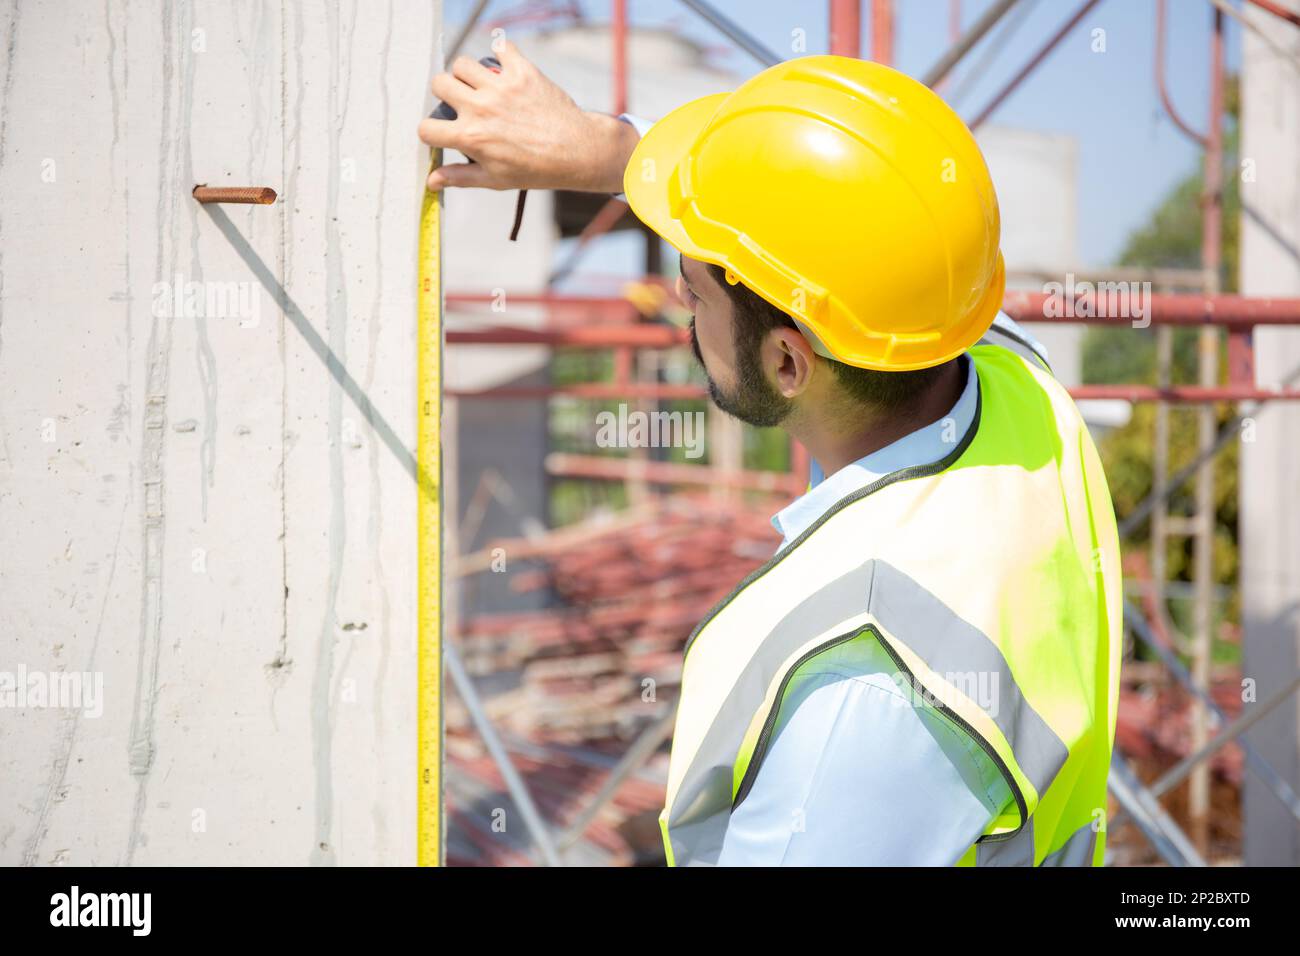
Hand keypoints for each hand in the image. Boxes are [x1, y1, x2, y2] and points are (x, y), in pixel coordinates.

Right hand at [417, 39, 640, 194]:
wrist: (576, 151)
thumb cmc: (537, 169)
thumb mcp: (495, 179)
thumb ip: (460, 177)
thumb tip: (432, 180)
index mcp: (472, 137)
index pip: (428, 128)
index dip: (431, 132)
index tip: (443, 131)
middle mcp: (482, 108)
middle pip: (440, 83)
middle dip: (445, 93)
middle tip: (461, 101)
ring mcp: (501, 88)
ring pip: (463, 63)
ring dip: (467, 73)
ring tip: (481, 85)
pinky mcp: (522, 72)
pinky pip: (501, 48)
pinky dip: (501, 55)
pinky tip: (505, 70)